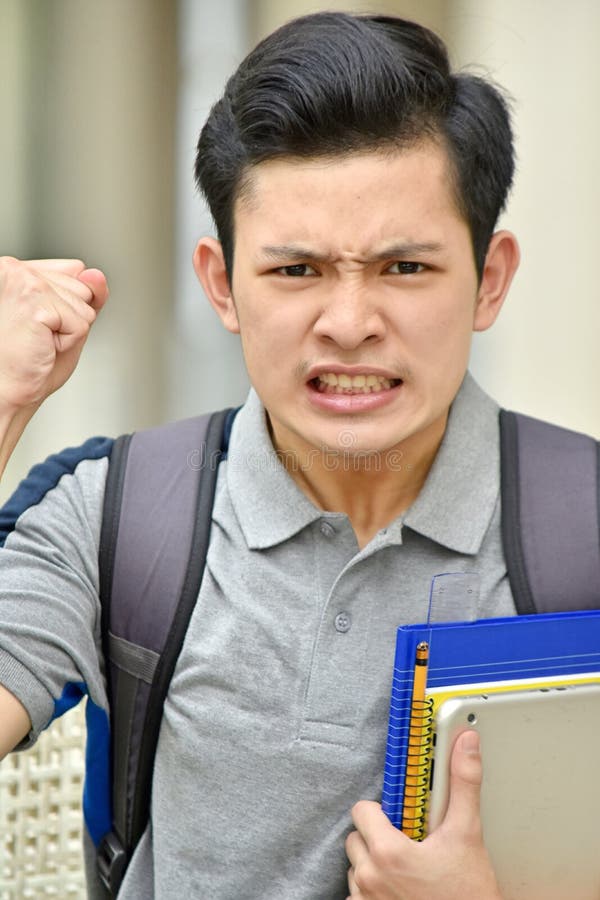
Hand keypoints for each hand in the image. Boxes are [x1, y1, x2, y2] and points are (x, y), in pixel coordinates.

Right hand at [0, 257, 107, 412]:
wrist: (5, 392)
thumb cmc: (25, 364)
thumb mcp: (65, 322)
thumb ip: (85, 296)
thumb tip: (97, 275)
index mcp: (17, 271)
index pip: (75, 271)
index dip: (70, 305)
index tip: (41, 325)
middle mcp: (15, 269)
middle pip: (83, 286)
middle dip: (71, 318)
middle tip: (39, 338)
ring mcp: (24, 282)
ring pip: (85, 304)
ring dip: (69, 332)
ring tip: (39, 342)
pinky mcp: (35, 303)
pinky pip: (81, 323)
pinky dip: (69, 342)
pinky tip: (41, 346)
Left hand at [345, 731, 502, 899]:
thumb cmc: (468, 896)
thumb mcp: (467, 835)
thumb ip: (463, 784)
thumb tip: (465, 744)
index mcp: (387, 852)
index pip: (362, 811)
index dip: (382, 811)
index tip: (401, 818)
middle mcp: (370, 879)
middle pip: (357, 838)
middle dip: (379, 838)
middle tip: (410, 846)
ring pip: (357, 867)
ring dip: (376, 866)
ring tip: (408, 871)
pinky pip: (357, 895)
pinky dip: (375, 891)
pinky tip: (401, 890)